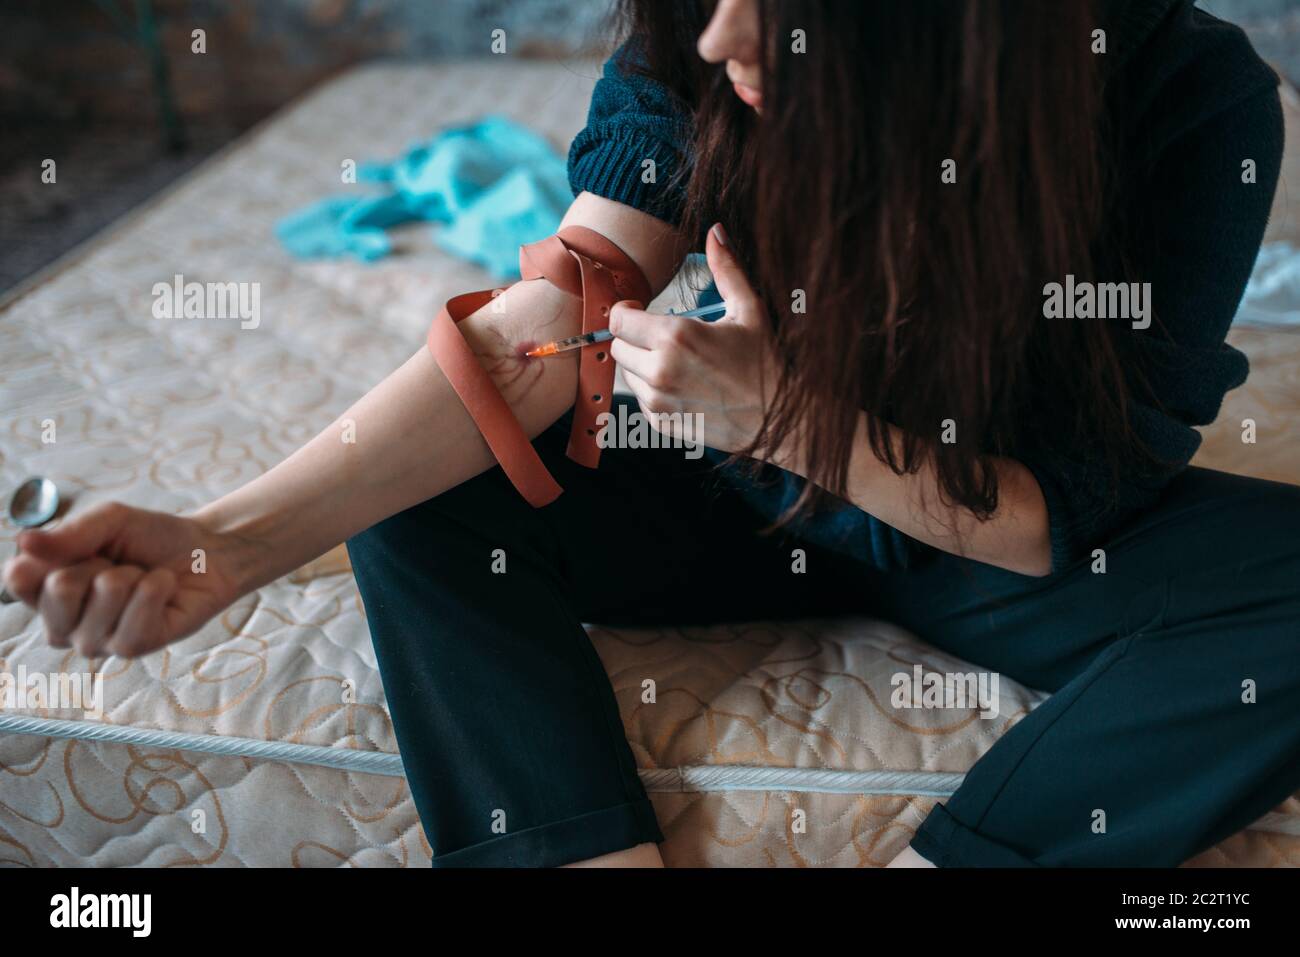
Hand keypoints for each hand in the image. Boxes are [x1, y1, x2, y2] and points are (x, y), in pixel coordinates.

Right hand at [1, 503, 256, 658]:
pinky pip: (132, 625)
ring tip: (143, 576)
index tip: (84, 547)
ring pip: (104, 600)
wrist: (206, 549)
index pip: (17, 579)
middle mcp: (64, 624)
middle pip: (60, 589)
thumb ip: (69, 533)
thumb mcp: (108, 521)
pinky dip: (155, 592)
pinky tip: (163, 588)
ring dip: (132, 576)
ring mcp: (97, 641)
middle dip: (99, 562)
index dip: (50, 556)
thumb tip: (23, 542)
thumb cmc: (150, 538)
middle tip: (121, 564)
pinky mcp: (134, 648)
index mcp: (45, 591)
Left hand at [609, 222, 779, 454]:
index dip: (627, 310)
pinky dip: (654, 390)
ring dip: (643, 364)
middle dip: (634, 337)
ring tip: (678, 361)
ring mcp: (659, 401)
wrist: (779, 418)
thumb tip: (716, 230)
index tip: (642, 310)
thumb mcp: (749, 310)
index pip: (620, 319)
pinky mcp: (662, 424)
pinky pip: (641, 399)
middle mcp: (660, 370)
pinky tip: (684, 385)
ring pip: (627, 374)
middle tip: (662, 336)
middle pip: (618, 346)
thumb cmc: (766, 363)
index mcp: (676, 337)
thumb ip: (726, 269)